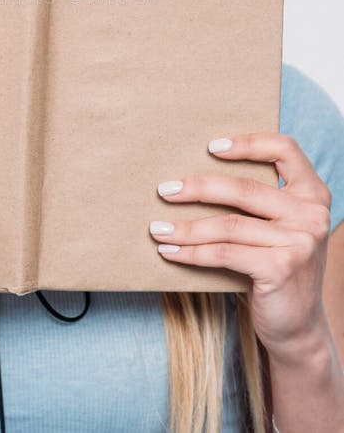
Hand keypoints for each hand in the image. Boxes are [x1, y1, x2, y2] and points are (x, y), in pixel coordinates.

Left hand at [148, 133, 332, 358]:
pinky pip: (224, 253)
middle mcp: (312, 214)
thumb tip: (195, 176)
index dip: (248, 142)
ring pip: (228, 224)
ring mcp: (300, 241)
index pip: (285, 150)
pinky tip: (170, 251)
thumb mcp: (280, 228)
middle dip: (197, 187)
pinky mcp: (281, 268)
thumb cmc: (277, 267)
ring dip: (185, 227)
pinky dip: (192, 252)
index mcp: (313, 194)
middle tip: (164, 190)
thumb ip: (261, 202)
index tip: (211, 146)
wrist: (298, 328)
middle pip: (244, 188)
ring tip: (157, 229)